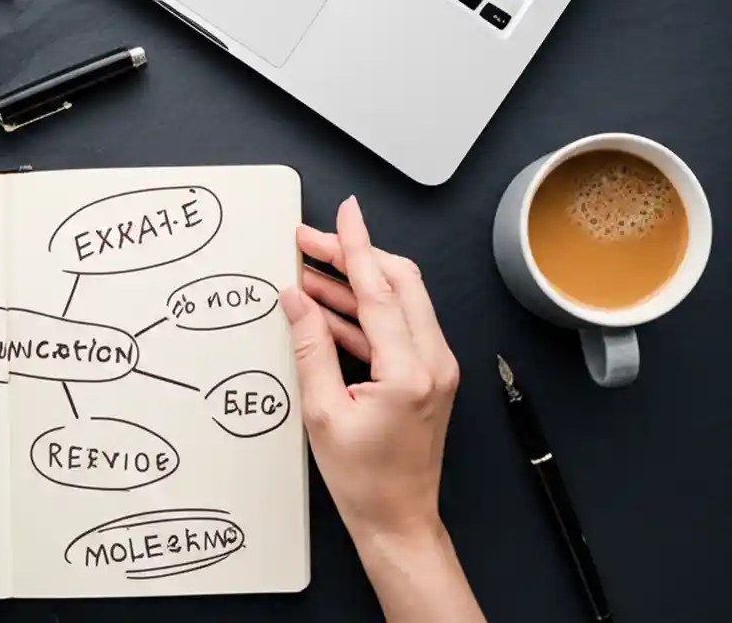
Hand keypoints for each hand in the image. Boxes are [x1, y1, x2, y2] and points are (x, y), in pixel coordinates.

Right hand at [283, 197, 480, 621]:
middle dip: (353, 256)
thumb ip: (310, 348)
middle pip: (397, 283)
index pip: (381, 289)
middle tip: (308, 244)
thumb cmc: (364, 480)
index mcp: (410, 370)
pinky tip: (325, 309)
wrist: (398, 520)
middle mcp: (433, 361)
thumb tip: (295, 299)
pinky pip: (396, 327)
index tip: (345, 212)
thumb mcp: (322, 413)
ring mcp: (436, 367)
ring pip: (397, 301)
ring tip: (306, 273)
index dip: (358, 246)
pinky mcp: (428, 375)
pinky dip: (362, 312)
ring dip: (354, 284)